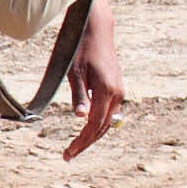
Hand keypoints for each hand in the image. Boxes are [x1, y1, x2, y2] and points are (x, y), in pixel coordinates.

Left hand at [60, 0, 125, 160]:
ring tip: (74, 146)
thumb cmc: (81, 49)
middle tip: (67, 156)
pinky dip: (97, 124)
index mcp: (107, 91)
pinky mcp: (116, 88)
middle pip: (102, 128)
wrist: (97, 31)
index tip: (68, 154)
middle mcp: (117, 94)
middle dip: (85, 143)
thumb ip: (79, 95)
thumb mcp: (75, 72)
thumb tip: (80, 117)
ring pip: (106, 122)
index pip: (94, 126)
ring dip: (91, 135)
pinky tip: (84, 130)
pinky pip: (108, 112)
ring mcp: (119, 91)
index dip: (81, 142)